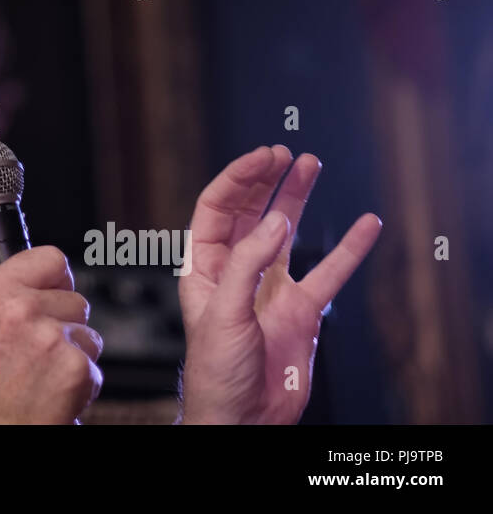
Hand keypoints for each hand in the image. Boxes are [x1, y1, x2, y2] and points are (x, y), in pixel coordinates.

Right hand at [0, 220, 101, 423]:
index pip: (52, 259)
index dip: (50, 281)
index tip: (41, 299)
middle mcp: (24, 311)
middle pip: (74, 298)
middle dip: (59, 322)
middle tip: (31, 349)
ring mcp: (52, 340)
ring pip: (87, 332)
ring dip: (71, 352)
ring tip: (39, 372)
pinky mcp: (76, 370)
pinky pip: (94, 365)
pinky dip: (79, 382)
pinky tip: (50, 390)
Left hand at [178, 145, 381, 423]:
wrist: (243, 418)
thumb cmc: (215, 371)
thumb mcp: (223, 312)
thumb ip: (249, 264)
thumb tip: (276, 220)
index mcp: (204, 266)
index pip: (217, 208)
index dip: (238, 179)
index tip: (264, 156)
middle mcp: (236, 270)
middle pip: (249, 211)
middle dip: (265, 180)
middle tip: (285, 153)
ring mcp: (270, 288)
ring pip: (286, 232)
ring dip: (297, 198)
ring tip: (311, 163)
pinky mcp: (301, 310)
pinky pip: (328, 272)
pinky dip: (348, 249)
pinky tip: (366, 224)